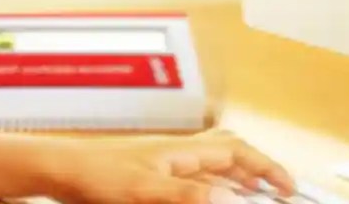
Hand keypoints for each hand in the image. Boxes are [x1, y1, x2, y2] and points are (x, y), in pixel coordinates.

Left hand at [39, 128, 294, 203]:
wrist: (59, 169)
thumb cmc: (95, 175)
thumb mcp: (145, 190)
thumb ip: (188, 194)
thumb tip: (231, 197)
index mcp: (183, 152)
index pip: (238, 153)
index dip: (268, 168)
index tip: (289, 188)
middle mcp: (178, 152)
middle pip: (231, 151)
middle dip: (258, 167)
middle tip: (279, 190)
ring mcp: (164, 161)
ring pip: (214, 162)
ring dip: (238, 177)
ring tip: (255, 195)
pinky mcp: (151, 173)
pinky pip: (195, 174)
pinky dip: (213, 184)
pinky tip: (210, 196)